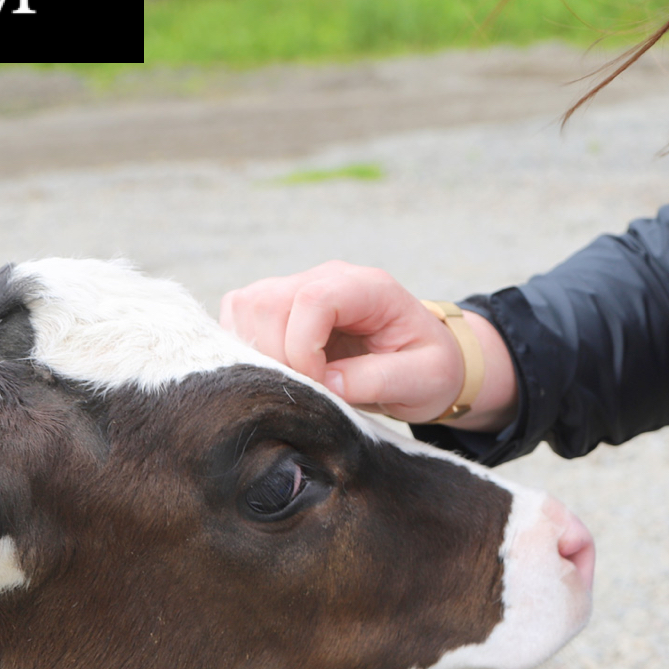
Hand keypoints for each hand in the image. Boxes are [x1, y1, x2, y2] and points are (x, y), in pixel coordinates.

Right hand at [219, 261, 516, 429]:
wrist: (425, 359)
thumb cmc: (429, 367)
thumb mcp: (422, 380)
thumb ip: (378, 379)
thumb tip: (325, 383)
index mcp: (369, 288)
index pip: (313, 299)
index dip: (303, 347)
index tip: (321, 383)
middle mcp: (328, 278)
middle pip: (268, 302)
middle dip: (277, 356)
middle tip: (307, 390)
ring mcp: (298, 287)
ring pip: (246, 307)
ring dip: (258, 354)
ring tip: (295, 383)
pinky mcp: (277, 306)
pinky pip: (239, 317)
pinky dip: (247, 349)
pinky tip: (279, 374)